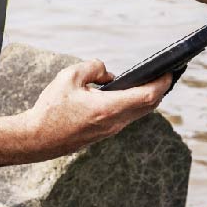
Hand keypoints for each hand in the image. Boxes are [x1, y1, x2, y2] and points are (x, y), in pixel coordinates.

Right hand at [19, 60, 172, 159]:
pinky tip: (130, 93)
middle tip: (166, 73)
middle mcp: (114, 123)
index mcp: (108, 108)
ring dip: (148, 97)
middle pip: (148, 106)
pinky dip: (135, 104)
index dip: (162, 83)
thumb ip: (93, 68)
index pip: (148, 96)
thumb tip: (108, 74)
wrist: (36, 139)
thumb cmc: (50, 108)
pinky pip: (127, 117)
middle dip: (160, 89)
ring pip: (138, 113)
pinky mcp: (103, 134)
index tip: (170, 71)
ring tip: (152, 80)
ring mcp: (110, 131)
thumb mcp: (69, 77)